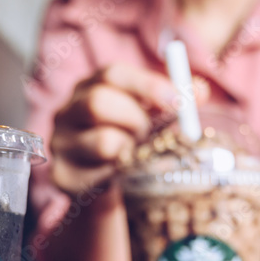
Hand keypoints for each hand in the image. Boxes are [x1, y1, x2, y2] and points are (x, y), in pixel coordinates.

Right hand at [50, 64, 176, 196]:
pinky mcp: (62, 176)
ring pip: (104, 142)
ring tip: (136, 155)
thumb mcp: (152, 116)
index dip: (148, 85)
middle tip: (150, 135)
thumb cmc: (132, 141)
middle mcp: (66, 111)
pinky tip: (124, 175)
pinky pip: (100, 176)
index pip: (112, 73)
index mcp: (89, 87)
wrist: (109, 186)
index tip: (178, 101)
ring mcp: (60, 144)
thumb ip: (174, 100)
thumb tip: (199, 90)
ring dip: (132, 150)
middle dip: (137, 120)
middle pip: (98, 102)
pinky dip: (121, 176)